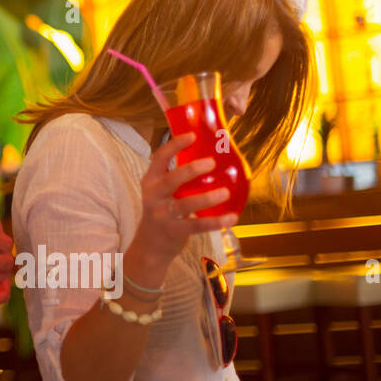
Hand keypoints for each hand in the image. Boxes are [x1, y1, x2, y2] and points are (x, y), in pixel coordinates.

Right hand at [132, 133, 237, 270]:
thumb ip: (178, 177)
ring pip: (185, 204)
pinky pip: (196, 226)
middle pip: (171, 180)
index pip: (159, 158)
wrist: (150, 245)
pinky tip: (231, 218)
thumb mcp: (162, 191)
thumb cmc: (163, 210)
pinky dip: (215, 222)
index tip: (192, 135)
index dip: (175, 145)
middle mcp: (154, 196)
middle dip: (190, 170)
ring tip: (225, 192)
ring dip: (206, 198)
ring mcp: (162, 214)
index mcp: (151, 180)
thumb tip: (211, 156)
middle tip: (212, 162)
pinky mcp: (174, 231)